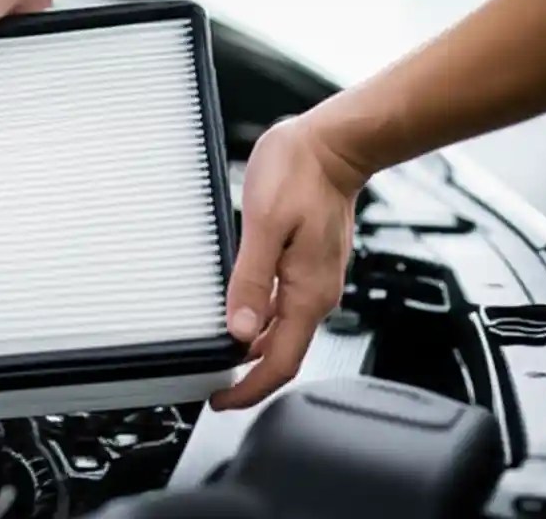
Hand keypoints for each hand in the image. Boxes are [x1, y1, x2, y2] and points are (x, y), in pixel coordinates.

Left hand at [209, 115, 368, 410]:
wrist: (334, 145)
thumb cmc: (300, 173)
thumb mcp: (263, 224)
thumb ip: (250, 279)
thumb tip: (239, 327)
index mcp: (307, 292)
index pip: (280, 362)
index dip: (250, 388)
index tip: (222, 400)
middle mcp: (316, 294)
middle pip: (281, 352)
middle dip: (247, 374)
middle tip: (211, 380)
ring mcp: (315, 281)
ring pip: (282, 331)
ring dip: (252, 348)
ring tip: (218, 351)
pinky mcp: (309, 266)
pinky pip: (284, 306)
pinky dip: (260, 320)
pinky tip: (238, 312)